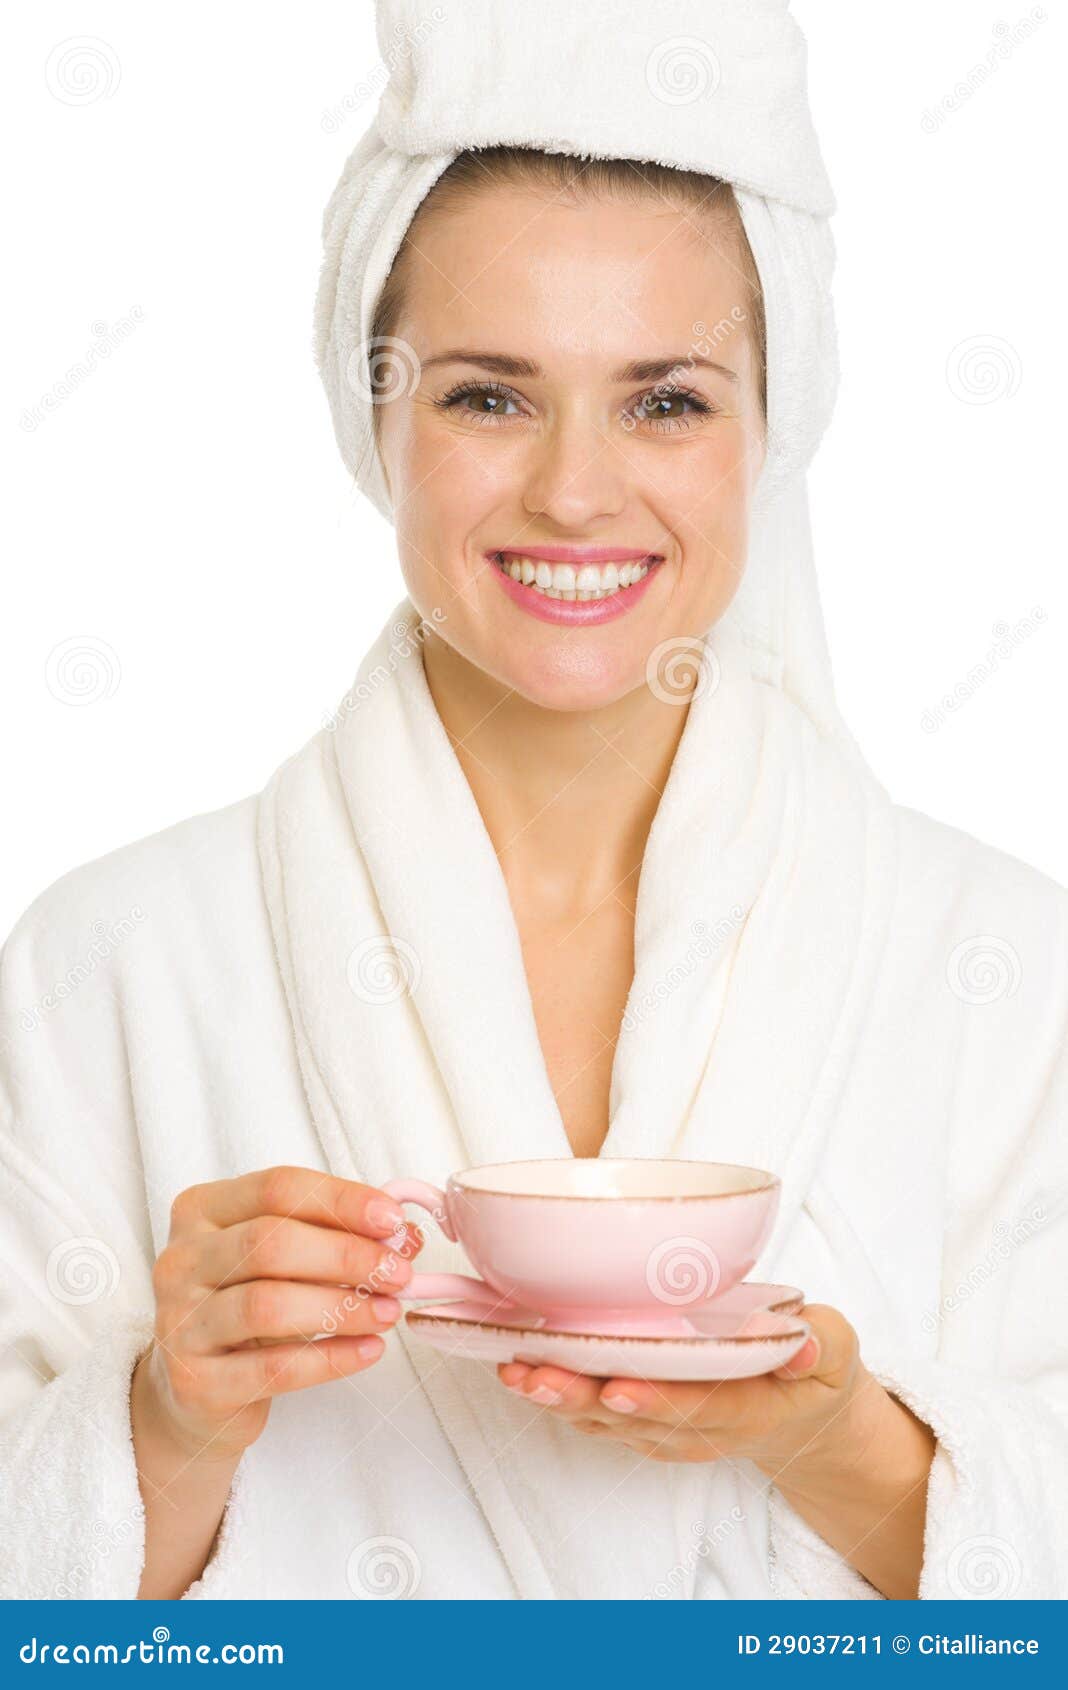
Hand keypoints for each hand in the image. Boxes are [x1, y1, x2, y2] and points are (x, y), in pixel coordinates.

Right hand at [136, 1165, 423, 1463]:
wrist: (194, 1389)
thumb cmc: (246, 1308)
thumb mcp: (281, 1260)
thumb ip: (333, 1237)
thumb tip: (404, 1237)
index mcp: (201, 1211)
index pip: (277, 1188)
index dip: (341, 1201)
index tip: (393, 1220)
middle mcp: (181, 1260)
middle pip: (271, 1243)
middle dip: (347, 1255)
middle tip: (399, 1273)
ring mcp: (179, 1321)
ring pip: (267, 1304)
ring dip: (342, 1306)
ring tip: (388, 1312)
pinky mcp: (193, 1380)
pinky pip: (272, 1368)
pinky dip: (331, 1358)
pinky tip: (369, 1350)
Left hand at [497, 1304, 884, 1485]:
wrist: (798, 1409)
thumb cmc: (810, 1365)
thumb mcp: (834, 1349)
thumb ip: (821, 1344)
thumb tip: (802, 1343)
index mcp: (751, 1407)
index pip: (703, 1408)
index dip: (659, 1401)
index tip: (619, 1388)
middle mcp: (699, 1427)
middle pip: (638, 1419)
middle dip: (585, 1399)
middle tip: (539, 1376)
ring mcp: (666, 1429)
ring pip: (606, 1421)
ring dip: (559, 1398)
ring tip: (515, 1372)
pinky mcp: (642, 1421)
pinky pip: (595, 1415)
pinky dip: (558, 1396)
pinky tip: (521, 1371)